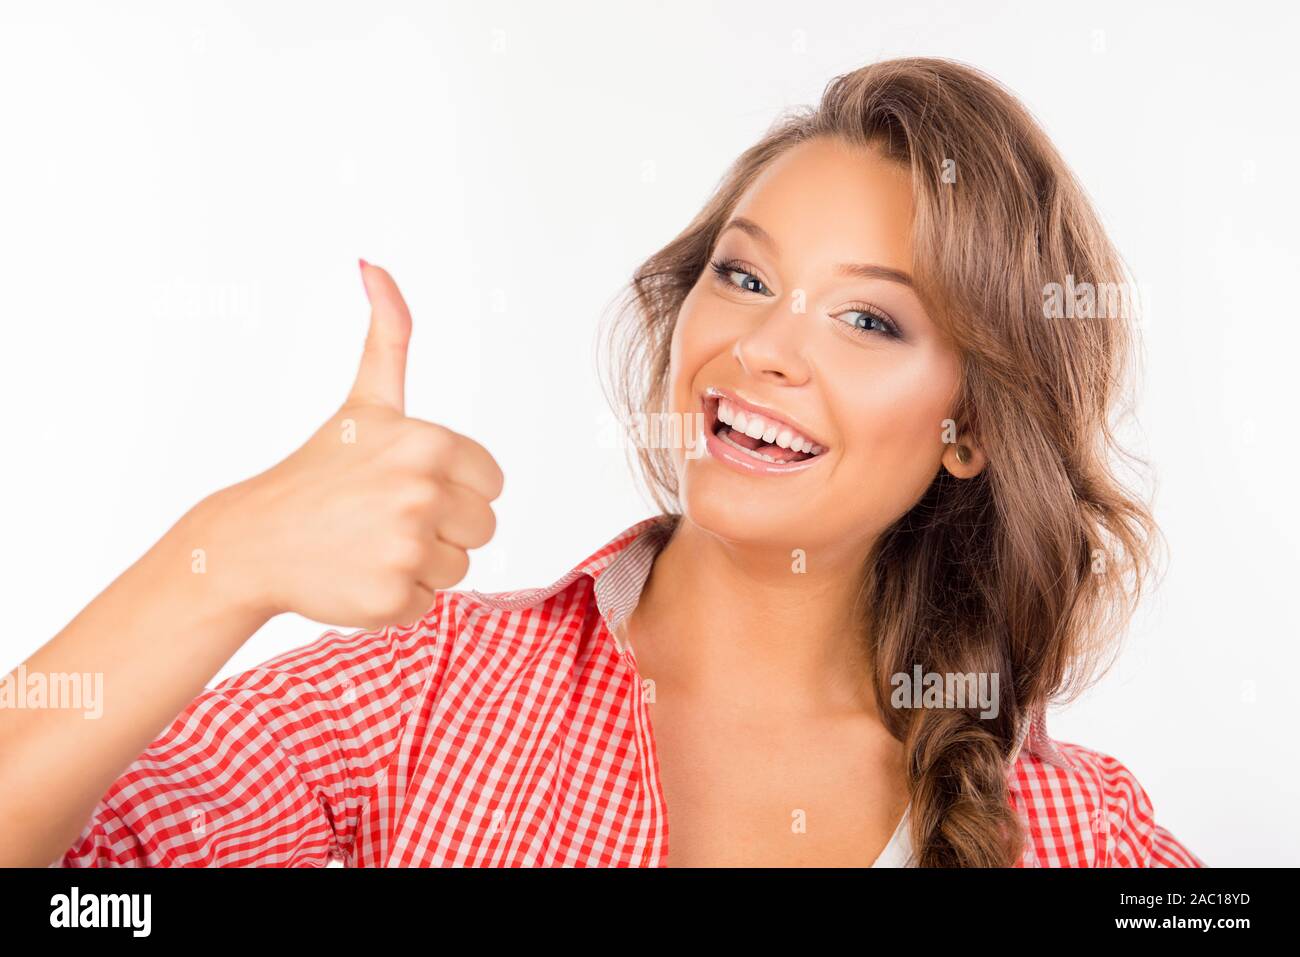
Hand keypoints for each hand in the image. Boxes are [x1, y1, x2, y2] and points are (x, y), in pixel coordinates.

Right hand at [206, 260, 502, 628]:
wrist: (254, 539)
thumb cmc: (319, 470)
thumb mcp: (366, 400)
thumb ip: (389, 334)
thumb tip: (374, 265)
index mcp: (430, 443)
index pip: (492, 484)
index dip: (455, 487)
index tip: (408, 483)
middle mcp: (423, 493)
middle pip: (481, 527)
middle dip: (441, 526)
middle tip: (385, 516)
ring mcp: (407, 547)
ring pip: (458, 567)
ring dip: (420, 563)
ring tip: (369, 543)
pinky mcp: (394, 597)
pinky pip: (430, 603)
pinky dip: (398, 597)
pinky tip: (359, 574)